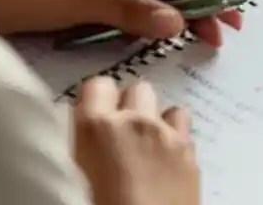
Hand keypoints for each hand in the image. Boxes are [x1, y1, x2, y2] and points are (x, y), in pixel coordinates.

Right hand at [73, 77, 199, 204]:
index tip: (88, 117)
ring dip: (154, 118)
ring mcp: (169, 137)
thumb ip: (76, 147)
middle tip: (116, 133)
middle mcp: (136, 123)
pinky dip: (174, 137)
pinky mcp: (191, 156)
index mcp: (97, 128)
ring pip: (165, 106)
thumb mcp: (71, 177)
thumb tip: (77, 134)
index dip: (93, 100)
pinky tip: (164, 161)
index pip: (97, 85)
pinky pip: (184, 130)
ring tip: (143, 145)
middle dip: (127, 105)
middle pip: (136, 89)